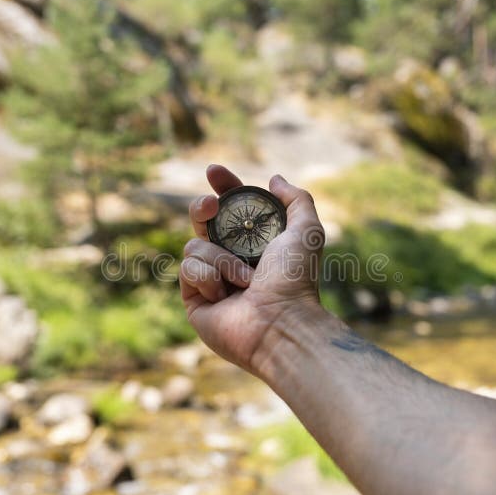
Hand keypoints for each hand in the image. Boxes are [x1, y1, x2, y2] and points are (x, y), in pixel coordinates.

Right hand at [179, 164, 325, 374]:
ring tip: (245, 281)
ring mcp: (211, 279)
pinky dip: (209, 277)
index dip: (223, 188)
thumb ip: (296, 199)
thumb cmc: (295, 279)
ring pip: (195, 245)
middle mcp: (231, 259)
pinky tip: (225, 296)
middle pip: (203, 221)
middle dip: (202, 208)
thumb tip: (274, 179)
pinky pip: (188, 268)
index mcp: (256, 243)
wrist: (280, 323)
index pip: (233, 209)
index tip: (214, 171)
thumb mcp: (307, 231)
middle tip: (210, 206)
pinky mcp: (195, 298)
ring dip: (222, 259)